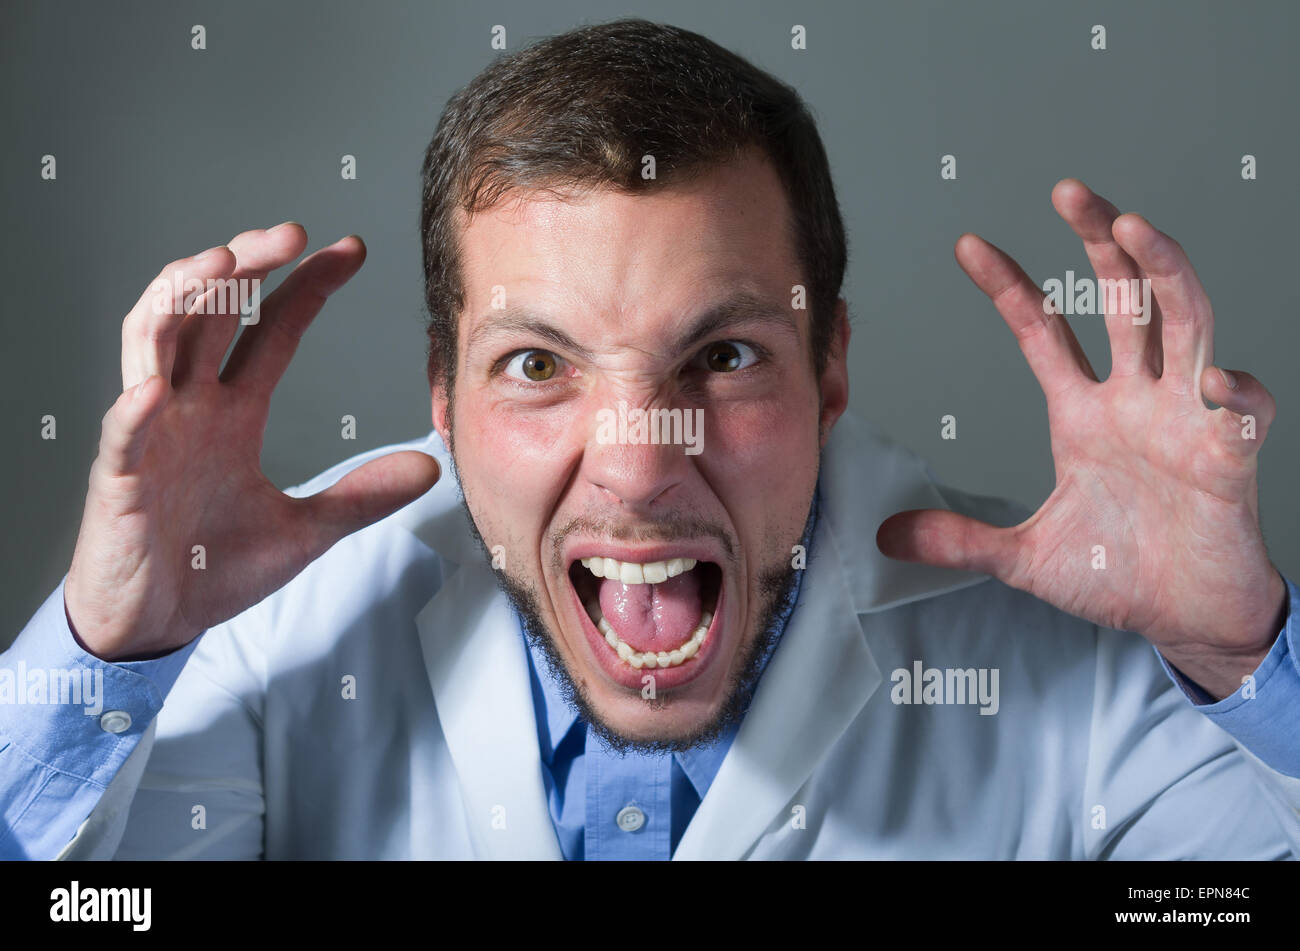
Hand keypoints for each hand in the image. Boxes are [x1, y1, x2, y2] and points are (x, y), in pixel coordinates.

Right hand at [64, 224, 440, 660]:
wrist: (156, 622)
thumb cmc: (213, 568)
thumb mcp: (306, 530)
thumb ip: (362, 496)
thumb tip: (429, 467)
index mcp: (231, 413)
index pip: (271, 329)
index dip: (306, 285)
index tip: (350, 248)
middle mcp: (189, 407)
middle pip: (209, 311)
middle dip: (246, 263)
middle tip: (292, 231)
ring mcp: (151, 435)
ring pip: (152, 341)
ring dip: (183, 298)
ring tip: (223, 262)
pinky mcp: (120, 479)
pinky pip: (122, 434)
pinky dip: (135, 406)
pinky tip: (159, 386)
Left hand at [877, 179, 1284, 699]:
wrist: (1186, 618)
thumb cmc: (1118, 577)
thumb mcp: (1023, 558)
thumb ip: (960, 540)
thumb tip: (887, 534)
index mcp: (1085, 413)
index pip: (1043, 331)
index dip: (1008, 285)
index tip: (968, 245)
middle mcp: (1136, 400)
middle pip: (1122, 299)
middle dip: (1100, 242)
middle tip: (1069, 190)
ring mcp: (1185, 420)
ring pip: (1184, 323)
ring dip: (1163, 274)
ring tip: (1134, 227)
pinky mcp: (1228, 459)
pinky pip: (1241, 411)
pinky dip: (1233, 392)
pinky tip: (1212, 381)